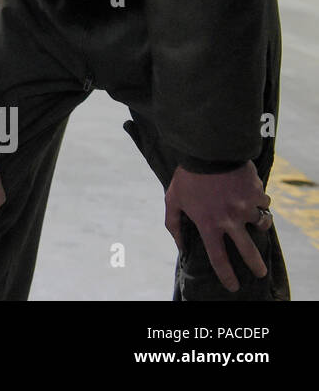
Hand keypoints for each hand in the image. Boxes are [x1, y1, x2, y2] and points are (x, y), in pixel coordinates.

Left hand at [164, 162, 270, 292]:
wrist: (208, 150)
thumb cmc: (187, 176)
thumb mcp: (173, 199)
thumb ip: (173, 223)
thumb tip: (180, 245)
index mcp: (209, 223)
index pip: (218, 257)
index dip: (226, 274)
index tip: (233, 285)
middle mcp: (230, 220)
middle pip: (248, 250)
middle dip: (256, 265)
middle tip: (259, 272)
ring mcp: (246, 207)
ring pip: (261, 224)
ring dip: (259, 223)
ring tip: (254, 220)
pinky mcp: (257, 193)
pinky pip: (264, 203)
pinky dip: (260, 201)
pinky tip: (252, 195)